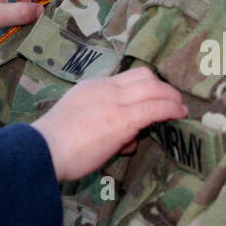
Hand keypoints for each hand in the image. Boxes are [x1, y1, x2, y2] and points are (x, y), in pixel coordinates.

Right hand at [31, 67, 186, 181]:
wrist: (44, 149)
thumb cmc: (56, 144)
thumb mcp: (79, 122)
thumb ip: (104, 124)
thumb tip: (128, 139)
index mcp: (92, 87)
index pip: (127, 77)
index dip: (146, 85)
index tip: (155, 97)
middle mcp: (105, 88)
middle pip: (144, 76)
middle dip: (162, 87)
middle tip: (172, 101)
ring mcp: (115, 102)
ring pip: (154, 88)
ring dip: (171, 97)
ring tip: (180, 108)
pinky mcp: (123, 120)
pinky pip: (155, 108)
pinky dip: (171, 109)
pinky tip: (180, 114)